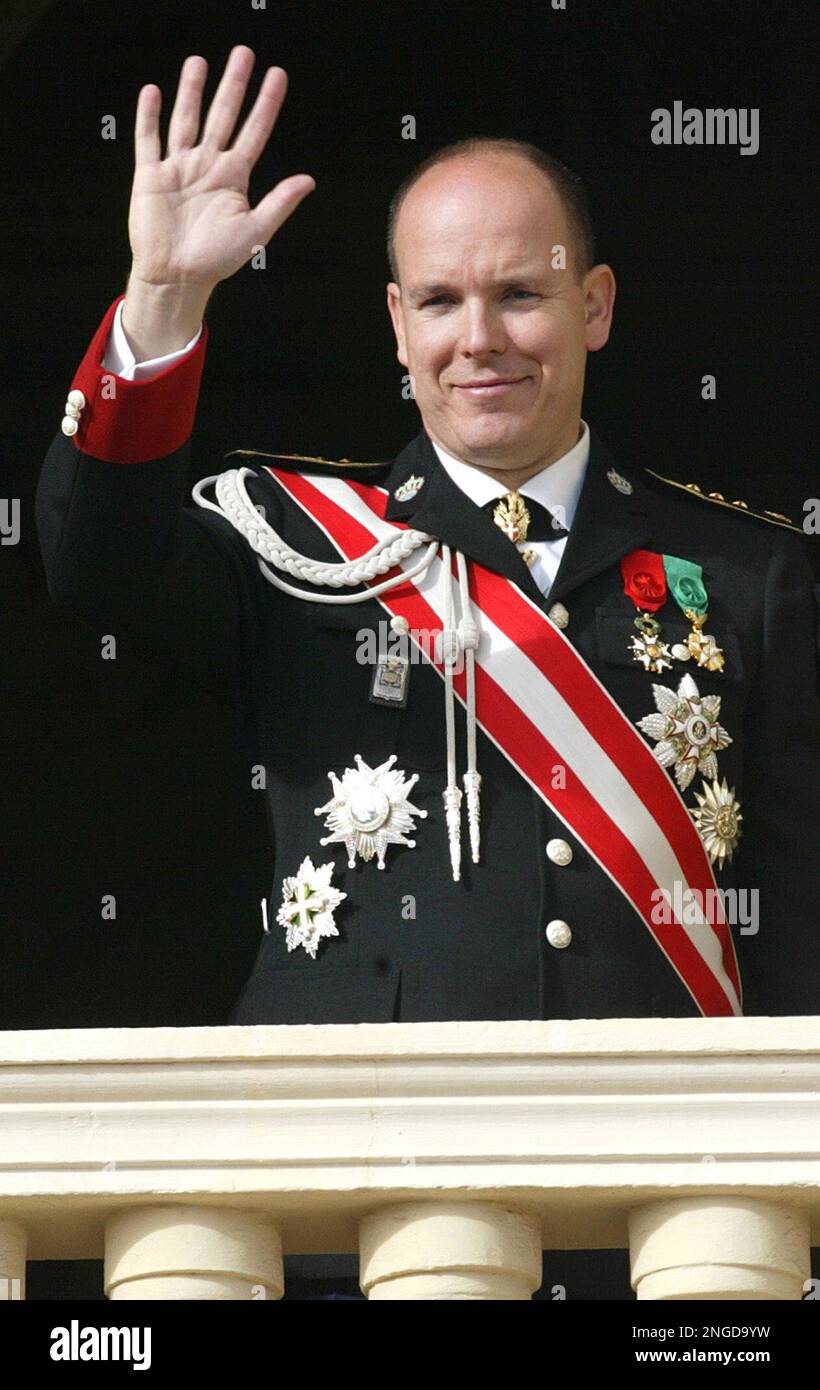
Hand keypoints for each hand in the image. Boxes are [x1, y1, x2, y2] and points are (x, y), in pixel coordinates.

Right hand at [122, 47, 313, 354]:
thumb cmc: (215, 260)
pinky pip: (149, 140)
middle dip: (233, 85)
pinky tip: (153, 92)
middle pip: (222, 116)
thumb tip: (309, 180)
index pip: (254, 131)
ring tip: (199, 62)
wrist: (176, 278)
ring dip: (192, 91)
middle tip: (243, 53)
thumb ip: (279, 203)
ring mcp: (178, 169)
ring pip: (186, 120)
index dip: (266, 104)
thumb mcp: (255, 232)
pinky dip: (149, 117)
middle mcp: (207, 166)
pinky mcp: (150, 177)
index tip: (277, 75)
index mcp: (233, 178)